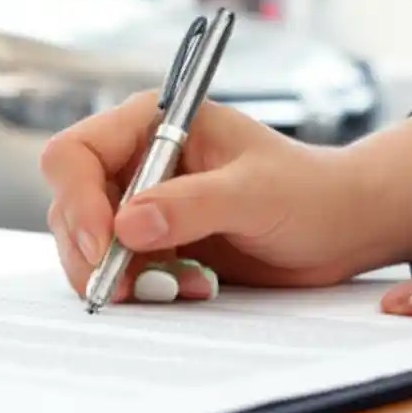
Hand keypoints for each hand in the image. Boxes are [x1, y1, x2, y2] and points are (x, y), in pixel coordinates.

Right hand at [40, 92, 370, 301]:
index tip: (103, 244)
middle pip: (70, 206)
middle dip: (92, 252)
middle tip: (124, 288)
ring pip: (87, 245)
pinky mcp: (152, 243)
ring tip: (184, 286)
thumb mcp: (255, 194)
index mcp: (152, 124)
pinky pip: (118, 270)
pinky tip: (191, 286)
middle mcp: (136, 160)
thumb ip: (192, 205)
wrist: (341, 228)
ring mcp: (140, 203)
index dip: (77, 200)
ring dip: (121, 276)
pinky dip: (143, 288)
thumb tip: (126, 225)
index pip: (75, 154)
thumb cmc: (310, 192)